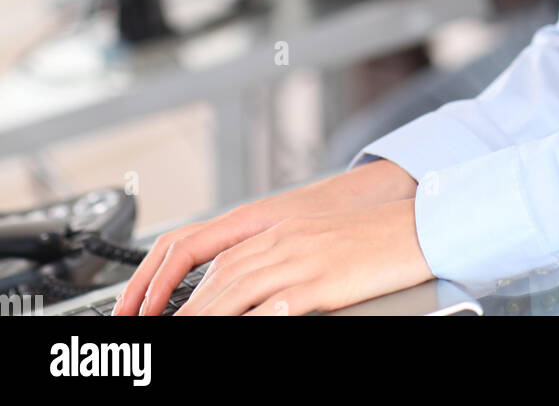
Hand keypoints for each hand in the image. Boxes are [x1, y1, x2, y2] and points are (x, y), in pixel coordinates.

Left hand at [111, 159, 416, 315]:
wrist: (417, 220)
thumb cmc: (367, 235)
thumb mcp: (308, 237)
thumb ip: (268, 256)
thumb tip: (235, 288)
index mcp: (268, 223)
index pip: (196, 247)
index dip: (159, 279)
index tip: (138, 308)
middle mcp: (276, 237)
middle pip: (209, 279)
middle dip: (174, 313)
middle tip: (146, 334)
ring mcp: (297, 258)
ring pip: (230, 294)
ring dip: (199, 320)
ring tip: (174, 341)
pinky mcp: (320, 282)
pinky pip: (273, 309)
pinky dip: (247, 325)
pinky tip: (236, 334)